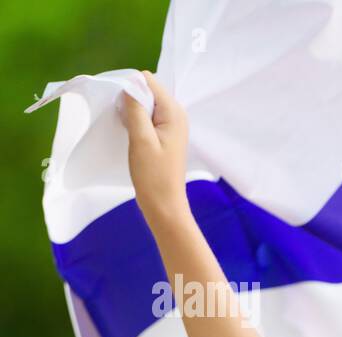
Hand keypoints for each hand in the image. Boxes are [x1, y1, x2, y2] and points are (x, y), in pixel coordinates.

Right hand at [121, 70, 190, 223]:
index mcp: (174, 112)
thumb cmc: (153, 175)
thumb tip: (128, 84)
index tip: (118, 104)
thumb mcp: (141, 139)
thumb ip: (136, 109)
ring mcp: (170, 125)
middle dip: (130, 97)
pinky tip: (129, 132)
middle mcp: (176, 114)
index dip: (129, 86)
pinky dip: (134, 119)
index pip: (148, 81)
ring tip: (125, 127)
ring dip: (131, 110)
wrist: (163, 204)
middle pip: (147, 90)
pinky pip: (146, 116)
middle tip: (121, 118)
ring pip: (144, 103)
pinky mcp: (162, 135)